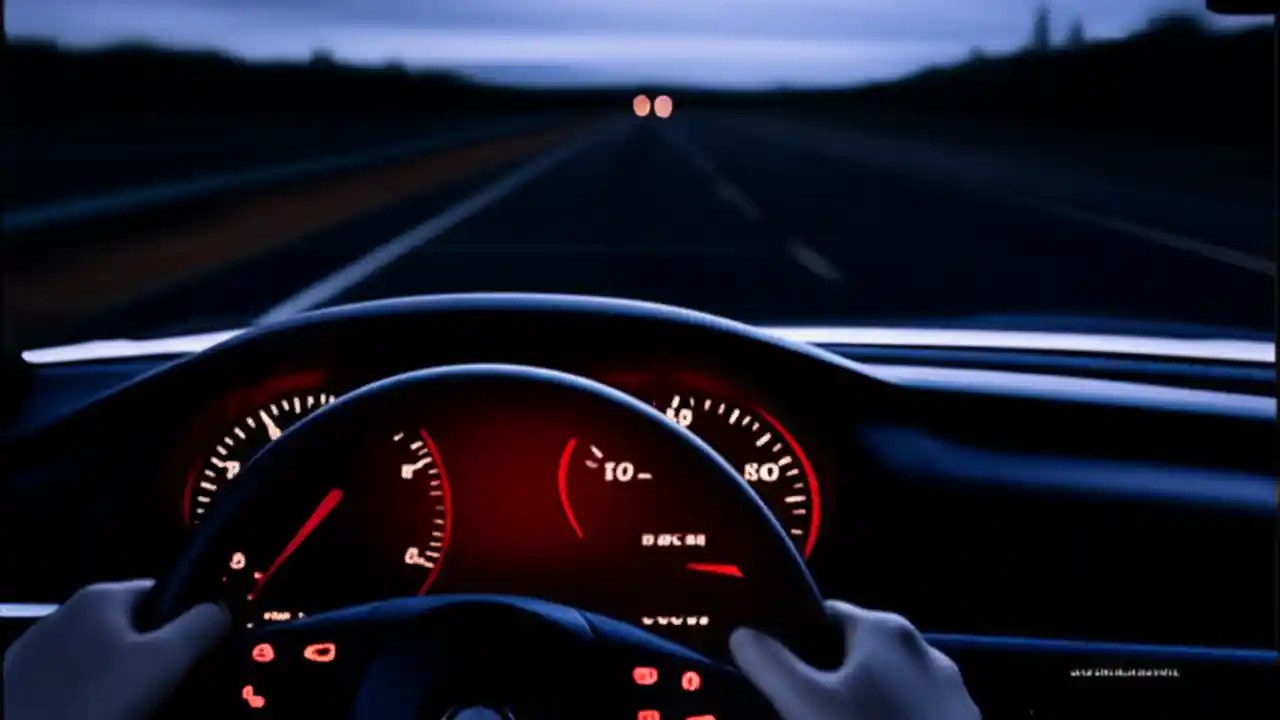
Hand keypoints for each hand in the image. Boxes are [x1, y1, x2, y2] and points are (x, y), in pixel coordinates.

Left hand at [4, 579, 229, 719]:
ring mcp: (40, 650)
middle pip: (132, 627)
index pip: (162, 591)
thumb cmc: (90, 702)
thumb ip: (202, 626)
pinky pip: (74, 682)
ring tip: (130, 707)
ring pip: (102, 657)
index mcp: (100, 597)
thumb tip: (219, 611)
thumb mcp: (166, 661)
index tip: (196, 651)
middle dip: (153, 656)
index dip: (187, 621)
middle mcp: (65, 614)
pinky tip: (98, 713)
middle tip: (164, 687)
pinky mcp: (24, 683)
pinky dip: (91, 696)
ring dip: (121, 678)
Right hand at [731, 599, 979, 719]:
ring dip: (860, 706)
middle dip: (827, 680)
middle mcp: (924, 649)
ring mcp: (951, 691)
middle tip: (799, 711)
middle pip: (856, 654)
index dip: (794, 641)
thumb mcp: (805, 703)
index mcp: (886, 629)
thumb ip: (769, 664)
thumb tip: (742, 635)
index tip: (775, 673)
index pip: (826, 615)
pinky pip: (910, 714)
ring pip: (886, 689)